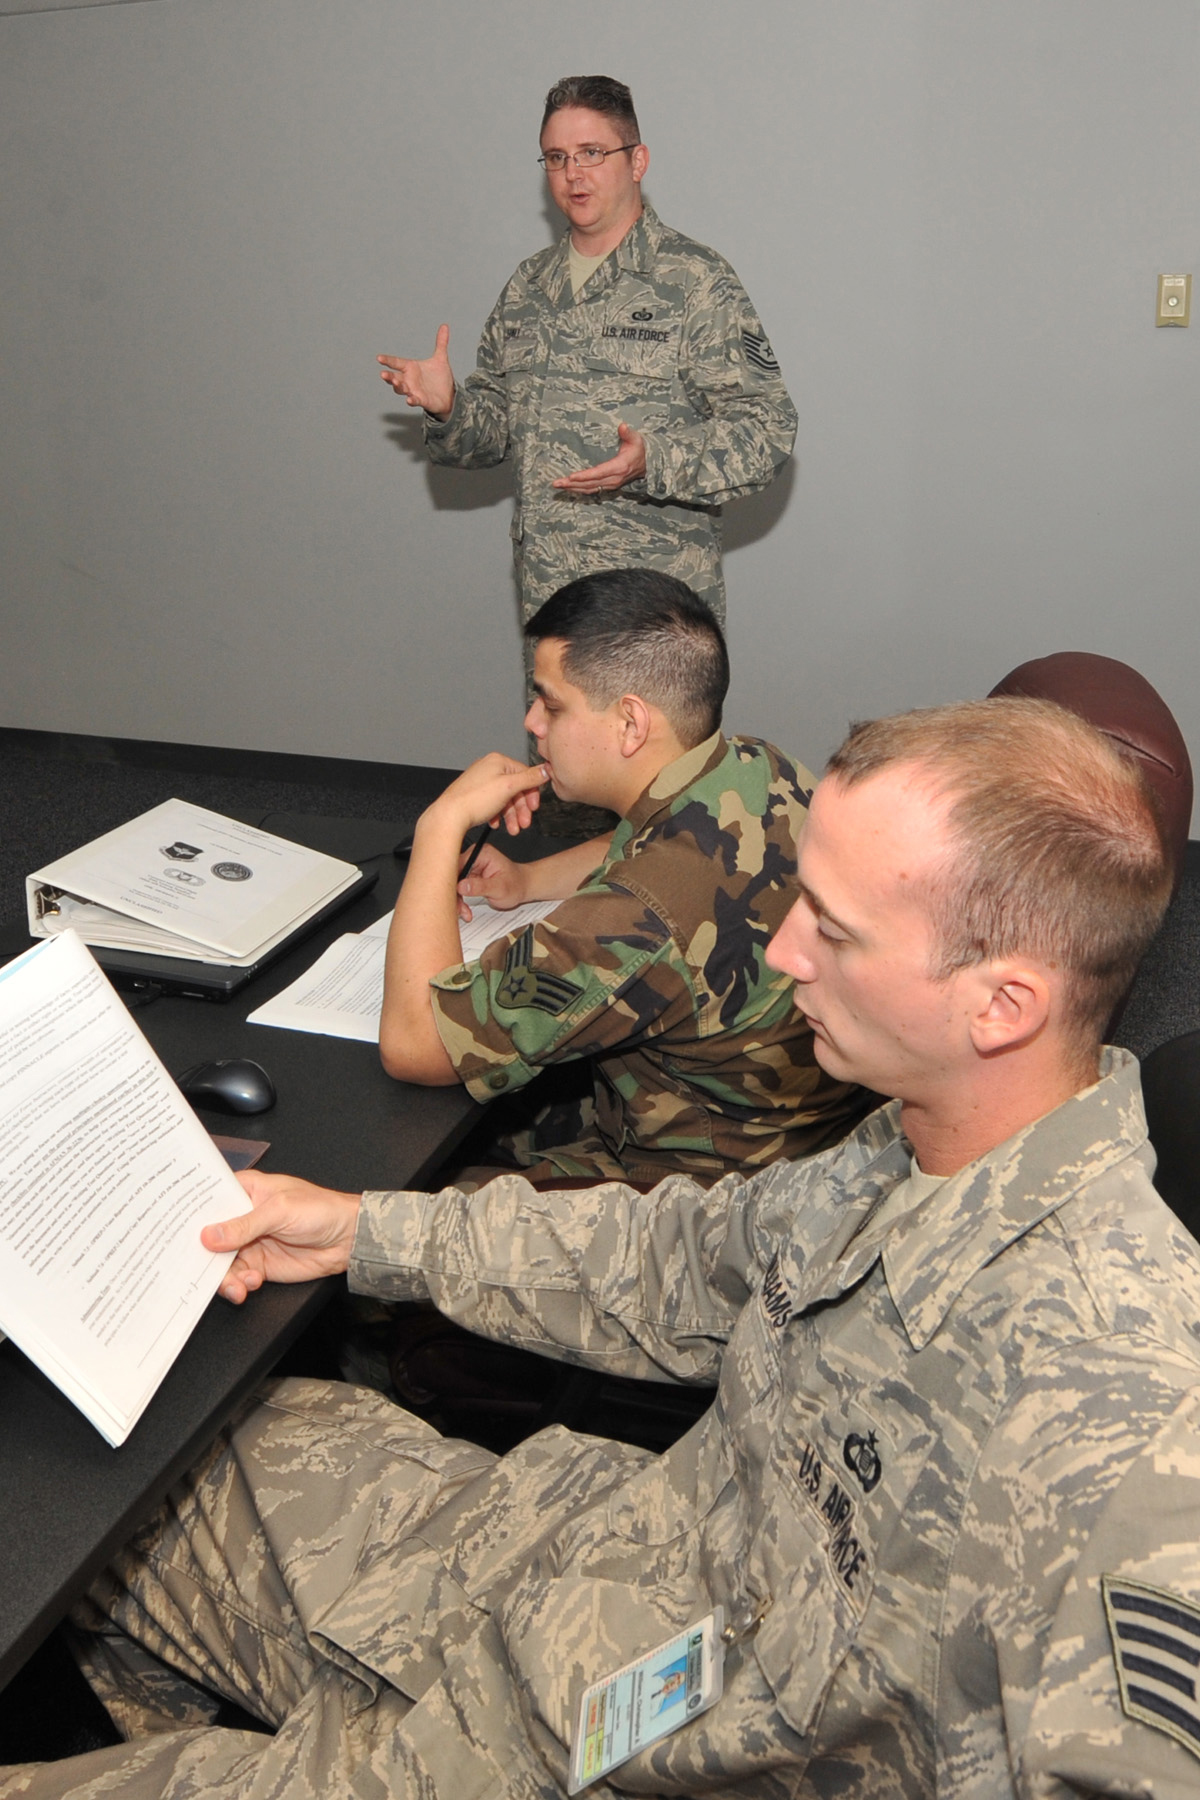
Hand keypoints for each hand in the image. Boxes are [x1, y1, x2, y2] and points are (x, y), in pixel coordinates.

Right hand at [202, 1171, 360, 1303]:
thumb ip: (244, 1225)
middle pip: (208, 1236)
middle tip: (200, 1269)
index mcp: (243, 1190)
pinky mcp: (257, 1265)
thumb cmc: (320, 1210)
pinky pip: (236, 1278)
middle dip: (202, 1255)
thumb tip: (209, 1235)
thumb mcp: (279, 1211)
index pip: (207, 1200)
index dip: (189, 1215)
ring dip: (223, 1277)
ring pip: (219, 1263)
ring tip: (237, 1284)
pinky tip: (249, 1285)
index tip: (175, 1232)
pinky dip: (238, 1286)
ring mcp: (247, 1243)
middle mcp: (241, 1217)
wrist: (346, 1239)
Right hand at [377, 324, 454, 418]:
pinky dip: (411, 400)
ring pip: (401, 389)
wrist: (449, 395)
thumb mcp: (440, 359)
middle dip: (389, 377)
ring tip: (395, 382)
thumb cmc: (440, 379)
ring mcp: (414, 391)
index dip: (388, 360)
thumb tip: (445, 326)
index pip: (396, 363)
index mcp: (411, 368)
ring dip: (398, 386)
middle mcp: (409, 380)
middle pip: (394, 378)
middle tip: (383, 374)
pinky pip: (414, 400)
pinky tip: (409, 400)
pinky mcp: (422, 400)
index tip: (379, 358)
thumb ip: (441, 343)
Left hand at [425, 754, 550, 843]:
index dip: (531, 793)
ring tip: (512, 829)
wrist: (450, 816)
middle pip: (515, 789)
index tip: (534, 808)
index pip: (525, 774)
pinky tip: (496, 823)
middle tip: (524, 823)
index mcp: (498, 761)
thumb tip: (546, 769)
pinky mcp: (474, 795)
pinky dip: (497, 815)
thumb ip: (530, 778)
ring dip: (511, 815)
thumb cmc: (474, 800)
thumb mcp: (509, 786)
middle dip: (521, 809)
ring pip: (504, 799)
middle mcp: (488, 768)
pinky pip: (492, 804)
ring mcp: (480, 782)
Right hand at [458, 842, 528, 914]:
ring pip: (454, 884)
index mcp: (481, 854)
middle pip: (453, 875)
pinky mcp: (469, 876)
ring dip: (457, 900)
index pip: (458, 865)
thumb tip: (461, 886)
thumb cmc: (516, 884)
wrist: (522, 887)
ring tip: (465, 912)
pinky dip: (460, 900)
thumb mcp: (499, 888)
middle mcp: (474, 857)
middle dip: (455, 894)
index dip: (452, 881)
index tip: (453, 896)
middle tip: (460, 910)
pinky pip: (458, 888)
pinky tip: (465, 910)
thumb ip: (480, 886)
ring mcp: (471, 866)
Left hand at [552, 421, 645, 493]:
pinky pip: (591, 490)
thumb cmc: (638, 450)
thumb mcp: (636, 439)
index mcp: (618, 467)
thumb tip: (622, 426)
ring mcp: (610, 485)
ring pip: (588, 488)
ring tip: (558, 485)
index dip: (584, 476)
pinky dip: (579, 489)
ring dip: (572, 488)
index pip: (598, 473)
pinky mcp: (607, 486)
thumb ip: (628, 433)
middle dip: (572, 484)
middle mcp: (613, 479)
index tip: (571, 477)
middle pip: (589, 483)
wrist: (647, 465)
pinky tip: (569, 488)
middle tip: (556, 483)